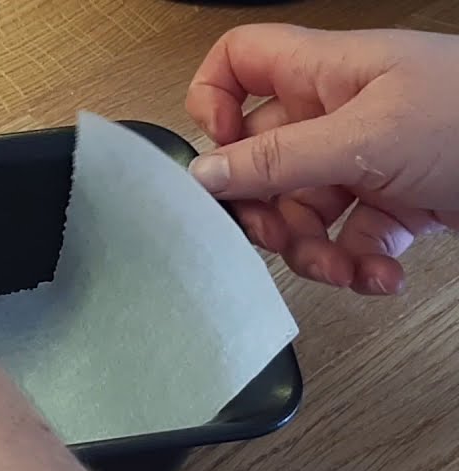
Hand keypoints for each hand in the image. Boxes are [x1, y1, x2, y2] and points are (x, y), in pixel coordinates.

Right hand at [185, 24, 458, 294]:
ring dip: (314, 251)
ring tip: (344, 268)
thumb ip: (278, 159)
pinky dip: (360, 264)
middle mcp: (340, 111)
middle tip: (280, 236)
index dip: (213, 104)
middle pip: (263, 158)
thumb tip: (203, 175)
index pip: (240, 63)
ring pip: (304, 208)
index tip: (218, 159)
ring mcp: (369, 158)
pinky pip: (352, 239)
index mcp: (326, 72)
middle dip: (267, 208)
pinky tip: (383, 274)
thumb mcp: (366, 138)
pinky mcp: (399, 201)